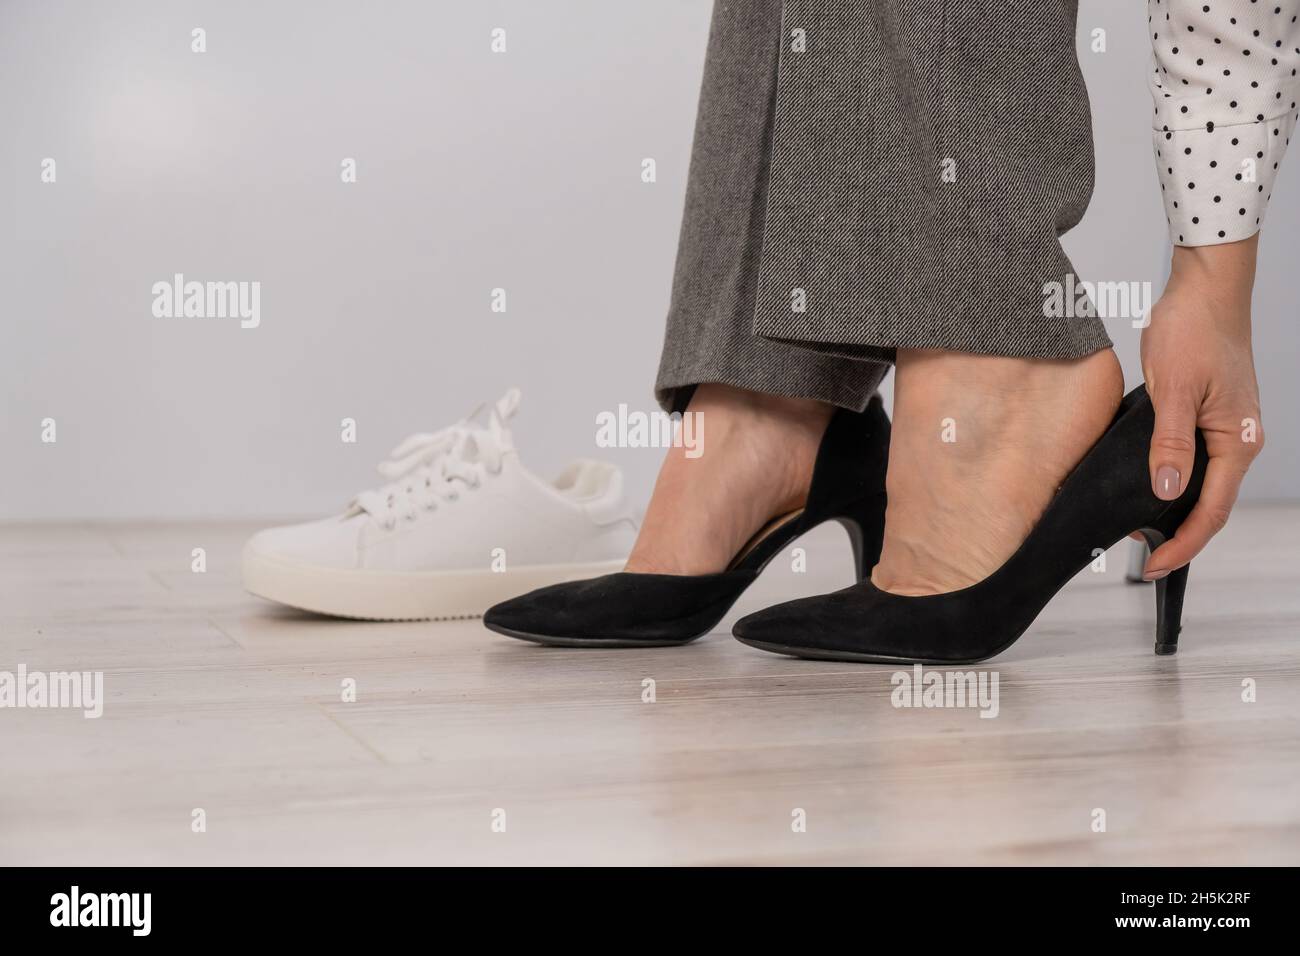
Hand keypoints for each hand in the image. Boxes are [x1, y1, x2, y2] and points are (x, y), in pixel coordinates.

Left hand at [1139, 236, 1263, 579]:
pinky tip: (1151, 492)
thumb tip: (1168, 492)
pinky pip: (1197, 464)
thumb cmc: (1194, 329)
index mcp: (1239, 441)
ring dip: (1176, 513)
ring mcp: (1228, 430)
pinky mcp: (1212, 419)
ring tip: (1141, 534)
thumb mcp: (1172, 390)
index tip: (1154, 567)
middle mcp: (1239, 441)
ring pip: (1204, 487)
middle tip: (1142, 559)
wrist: (1204, 290)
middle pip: (1210, 506)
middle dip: (1178, 537)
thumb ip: (1169, 444)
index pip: (1212, 512)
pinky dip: (1175, 485)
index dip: (1182, 545)